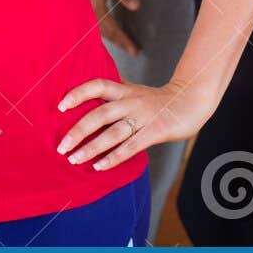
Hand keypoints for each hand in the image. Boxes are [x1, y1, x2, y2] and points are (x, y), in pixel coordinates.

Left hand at [56, 77, 214, 170]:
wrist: (191, 101)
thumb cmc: (159, 99)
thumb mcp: (136, 90)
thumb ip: (116, 91)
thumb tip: (92, 90)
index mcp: (125, 91)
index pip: (98, 85)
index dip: (78, 93)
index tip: (60, 106)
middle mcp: (132, 102)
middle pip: (100, 114)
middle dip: (79, 131)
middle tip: (61, 147)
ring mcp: (144, 117)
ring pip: (113, 133)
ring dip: (92, 147)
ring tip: (75, 159)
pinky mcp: (156, 131)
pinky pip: (131, 146)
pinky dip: (114, 157)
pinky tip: (99, 166)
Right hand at [79, 0, 140, 55]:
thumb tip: (137, 7)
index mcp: (97, 10)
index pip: (113, 30)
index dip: (124, 41)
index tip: (134, 51)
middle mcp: (91, 16)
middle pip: (107, 34)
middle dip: (120, 43)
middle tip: (133, 52)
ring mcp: (87, 14)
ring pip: (101, 32)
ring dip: (113, 40)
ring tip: (124, 45)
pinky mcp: (88, 11)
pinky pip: (97, 26)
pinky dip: (106, 33)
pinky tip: (111, 34)